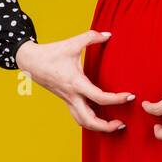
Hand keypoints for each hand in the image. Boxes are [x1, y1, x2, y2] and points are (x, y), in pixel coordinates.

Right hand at [14, 31, 133, 132]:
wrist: (30, 61)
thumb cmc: (51, 53)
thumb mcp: (72, 43)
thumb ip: (91, 37)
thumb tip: (108, 35)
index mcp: (76, 83)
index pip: (100, 98)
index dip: (117, 99)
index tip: (130, 96)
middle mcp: (72, 96)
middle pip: (90, 121)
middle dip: (107, 126)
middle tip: (122, 123)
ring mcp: (68, 100)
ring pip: (83, 122)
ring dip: (98, 127)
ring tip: (113, 124)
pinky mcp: (66, 100)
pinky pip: (79, 116)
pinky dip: (90, 120)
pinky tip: (100, 116)